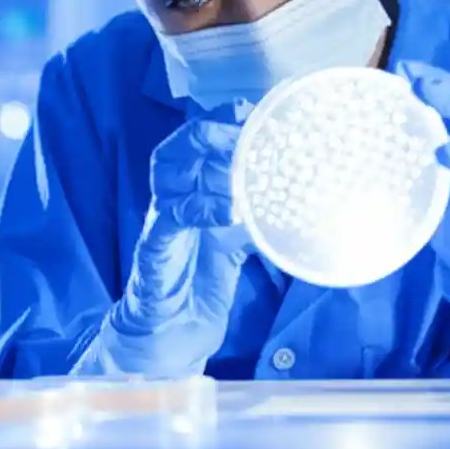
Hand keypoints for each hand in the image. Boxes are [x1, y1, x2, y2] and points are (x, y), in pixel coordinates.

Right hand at [102, 113, 250, 373]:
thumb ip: (256, 220)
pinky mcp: (154, 248)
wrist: (170, 334)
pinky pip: (172, 218)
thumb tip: (295, 204)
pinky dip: (202, 209)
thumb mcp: (236, 243)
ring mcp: (159, 221)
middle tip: (247, 133)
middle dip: (211, 131)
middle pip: (179, 146)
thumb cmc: (199, 285)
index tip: (256, 113)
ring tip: (240, 167)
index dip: (222, 121)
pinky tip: (230, 211)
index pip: (197, 142)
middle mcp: (170, 199)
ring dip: (205, 164)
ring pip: (168, 172)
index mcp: (188, 192)